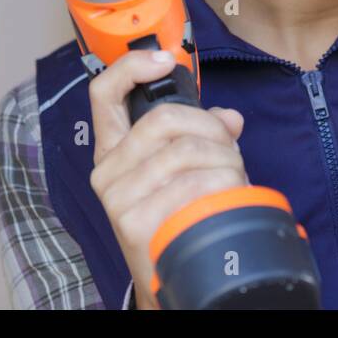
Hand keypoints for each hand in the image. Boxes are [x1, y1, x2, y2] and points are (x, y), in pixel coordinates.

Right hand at [87, 49, 247, 309]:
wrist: (169, 277)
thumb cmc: (178, 217)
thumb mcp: (181, 170)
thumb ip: (201, 134)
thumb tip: (230, 117)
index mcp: (114, 149)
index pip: (104, 93)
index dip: (132, 67)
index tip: (164, 60)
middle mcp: (107, 171)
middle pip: (165, 119)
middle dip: (212, 129)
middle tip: (230, 149)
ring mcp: (117, 198)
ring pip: (187, 151)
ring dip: (225, 161)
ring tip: (233, 179)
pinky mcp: (133, 222)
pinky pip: (191, 184)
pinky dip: (222, 185)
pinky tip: (226, 197)